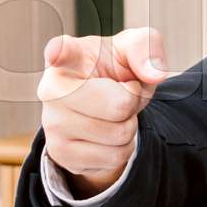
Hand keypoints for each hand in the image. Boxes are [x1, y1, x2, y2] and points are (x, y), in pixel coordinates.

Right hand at [37, 27, 169, 196]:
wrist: (103, 106)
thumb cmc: (114, 72)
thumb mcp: (133, 50)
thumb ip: (145, 48)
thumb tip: (154, 74)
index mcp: (70, 56)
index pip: (61, 52)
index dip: (58, 52)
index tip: (56, 53)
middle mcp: (52, 89)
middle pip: (119, 107)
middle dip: (133, 103)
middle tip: (122, 94)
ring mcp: (52, 123)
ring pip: (119, 135)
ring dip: (129, 127)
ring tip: (113, 114)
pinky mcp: (60, 153)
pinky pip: (114, 158)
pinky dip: (122, 148)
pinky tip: (106, 133)